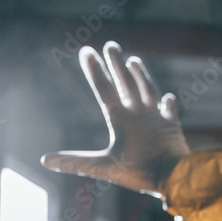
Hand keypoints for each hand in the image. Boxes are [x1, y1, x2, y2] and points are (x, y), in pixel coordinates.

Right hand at [41, 41, 189, 195]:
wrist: (176, 176)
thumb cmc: (141, 171)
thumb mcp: (104, 168)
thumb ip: (75, 162)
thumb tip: (45, 160)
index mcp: (122, 119)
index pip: (104, 89)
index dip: (94, 70)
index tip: (87, 50)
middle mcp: (140, 113)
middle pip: (127, 83)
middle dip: (117, 63)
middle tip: (111, 44)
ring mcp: (158, 118)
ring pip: (148, 90)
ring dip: (140, 75)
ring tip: (134, 60)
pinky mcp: (172, 127)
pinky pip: (169, 110)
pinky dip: (167, 103)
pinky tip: (168, 96)